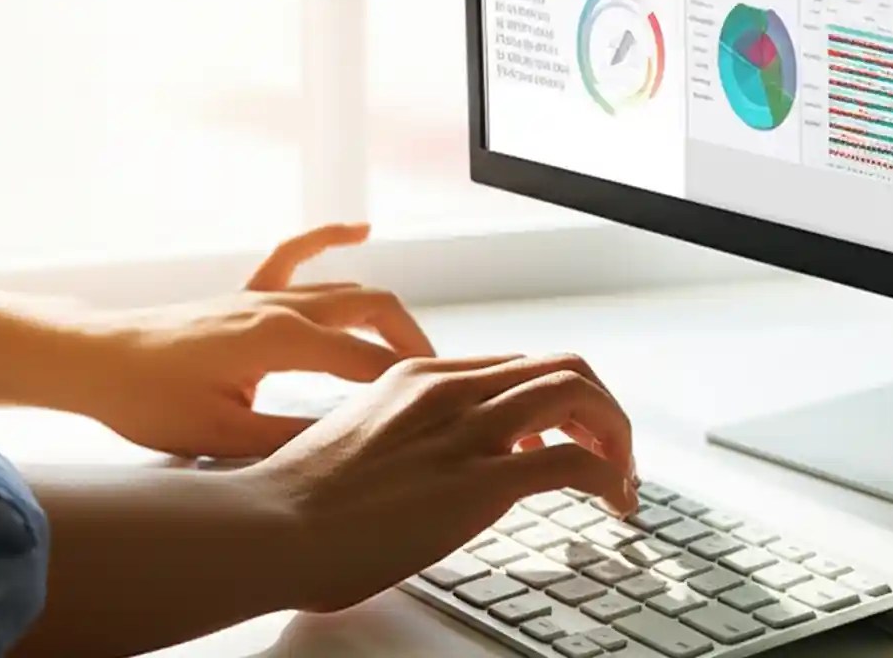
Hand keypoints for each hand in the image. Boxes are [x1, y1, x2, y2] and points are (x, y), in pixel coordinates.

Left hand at [78, 224, 433, 457]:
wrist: (92, 362)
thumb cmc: (146, 399)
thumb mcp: (225, 437)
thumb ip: (294, 437)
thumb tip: (350, 442)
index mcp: (281, 341)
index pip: (367, 362)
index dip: (408, 385)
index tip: (440, 406)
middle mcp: (281, 307)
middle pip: (373, 312)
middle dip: (413, 343)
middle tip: (437, 379)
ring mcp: (264, 294)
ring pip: (348, 290)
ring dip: (387, 313)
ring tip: (415, 345)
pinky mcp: (246, 293)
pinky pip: (297, 255)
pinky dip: (330, 238)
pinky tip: (360, 228)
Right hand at [243, 353, 639, 613]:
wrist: (269, 527)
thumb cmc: (297, 501)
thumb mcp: (358, 441)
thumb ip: (403, 436)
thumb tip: (431, 464)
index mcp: (419, 377)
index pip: (517, 367)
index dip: (555, 400)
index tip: (565, 436)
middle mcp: (450, 390)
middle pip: (561, 365)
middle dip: (601, 406)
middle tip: (610, 451)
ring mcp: (467, 431)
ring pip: (579, 394)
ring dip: (617, 434)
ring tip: (622, 476)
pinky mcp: (481, 481)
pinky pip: (576, 463)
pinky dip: (611, 477)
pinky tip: (615, 502)